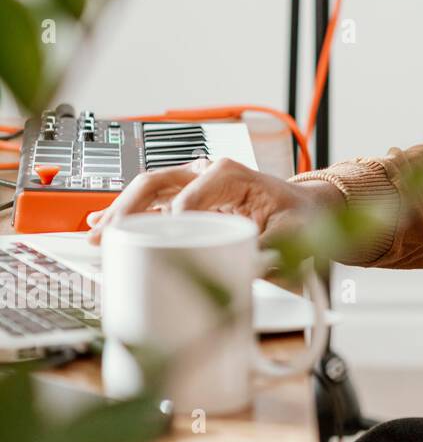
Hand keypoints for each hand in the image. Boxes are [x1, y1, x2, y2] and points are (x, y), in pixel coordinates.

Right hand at [86, 157, 343, 244]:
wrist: (307, 210)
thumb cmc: (300, 217)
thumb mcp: (293, 233)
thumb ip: (271, 251)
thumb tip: (249, 268)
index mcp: (232, 174)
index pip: (192, 192)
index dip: (173, 215)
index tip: (161, 238)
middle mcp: (208, 173)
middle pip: (159, 183)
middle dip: (129, 207)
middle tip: (108, 233)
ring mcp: (195, 184)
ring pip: (149, 190)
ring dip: (122, 211)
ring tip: (96, 234)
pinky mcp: (188, 200)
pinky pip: (153, 204)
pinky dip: (128, 214)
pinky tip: (102, 224)